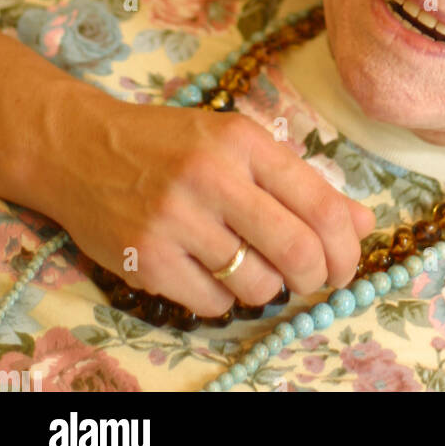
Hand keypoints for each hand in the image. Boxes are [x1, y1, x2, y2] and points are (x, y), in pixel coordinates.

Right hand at [46, 87, 376, 316]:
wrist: (80, 148)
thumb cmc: (171, 145)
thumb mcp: (237, 144)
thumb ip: (301, 182)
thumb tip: (364, 223)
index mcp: (244, 141)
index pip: (319, 203)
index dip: (345, 245)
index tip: (346, 265)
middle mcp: (212, 177)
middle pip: (297, 250)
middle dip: (317, 277)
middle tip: (312, 280)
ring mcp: (177, 220)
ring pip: (257, 284)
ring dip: (267, 288)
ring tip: (251, 268)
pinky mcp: (147, 259)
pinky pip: (212, 304)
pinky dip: (223, 299)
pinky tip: (209, 273)